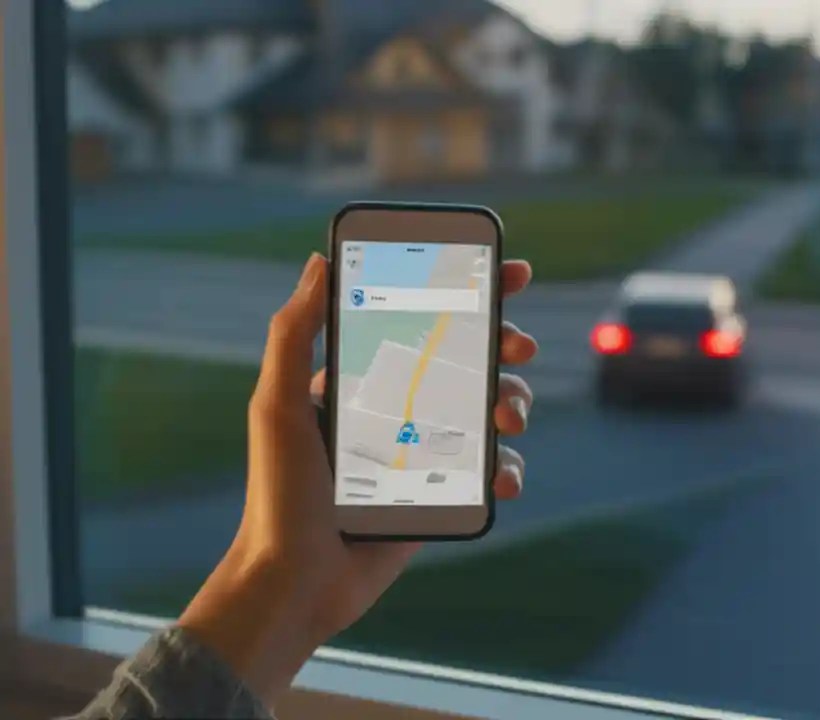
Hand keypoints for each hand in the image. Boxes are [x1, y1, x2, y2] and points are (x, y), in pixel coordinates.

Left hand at [176, 253, 537, 705]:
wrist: (297, 581)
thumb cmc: (278, 493)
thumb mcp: (277, 405)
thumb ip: (294, 334)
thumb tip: (319, 262)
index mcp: (362, 378)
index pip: (420, 319)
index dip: (470, 292)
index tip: (510, 275)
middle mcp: (398, 407)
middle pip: (469, 359)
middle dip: (504, 345)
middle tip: (519, 346)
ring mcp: (425, 449)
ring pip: (489, 408)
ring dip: (513, 401)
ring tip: (509, 417)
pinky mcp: (444, 491)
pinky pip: (491, 468)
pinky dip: (509, 467)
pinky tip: (503, 476)